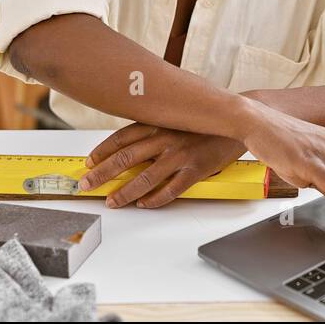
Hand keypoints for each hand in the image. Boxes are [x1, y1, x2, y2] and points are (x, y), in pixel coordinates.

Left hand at [80, 123, 246, 208]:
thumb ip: (154, 129)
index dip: (102, 151)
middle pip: (126, 158)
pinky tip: (144, 204)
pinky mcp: (196, 169)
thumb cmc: (204, 123)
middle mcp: (166, 138)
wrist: (237, 123)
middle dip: (102, 173)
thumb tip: (130, 146)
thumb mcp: (175, 119)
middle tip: (87, 185)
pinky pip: (171, 189)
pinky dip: (155, 199)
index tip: (88, 163)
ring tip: (112, 201)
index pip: (122, 138)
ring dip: (125, 192)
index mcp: (159, 123)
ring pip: (145, 177)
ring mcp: (181, 154)